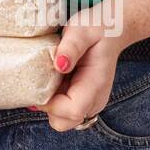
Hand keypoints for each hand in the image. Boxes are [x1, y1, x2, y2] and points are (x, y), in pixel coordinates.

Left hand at [33, 13, 123, 131]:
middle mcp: (94, 101)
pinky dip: (53, 98)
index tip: (38, 83)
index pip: (71, 111)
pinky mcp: (82, 100)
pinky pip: (62, 109)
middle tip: (43, 79)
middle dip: (47, 106)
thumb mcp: (81, 30)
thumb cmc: (96, 27)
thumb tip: (60, 65)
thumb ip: (71, 46)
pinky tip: (55, 78)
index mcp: (95, 86)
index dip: (49, 104)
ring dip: (49, 102)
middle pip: (63, 122)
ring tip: (50, 76)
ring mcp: (89, 102)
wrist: (112, 30)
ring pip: (60, 118)